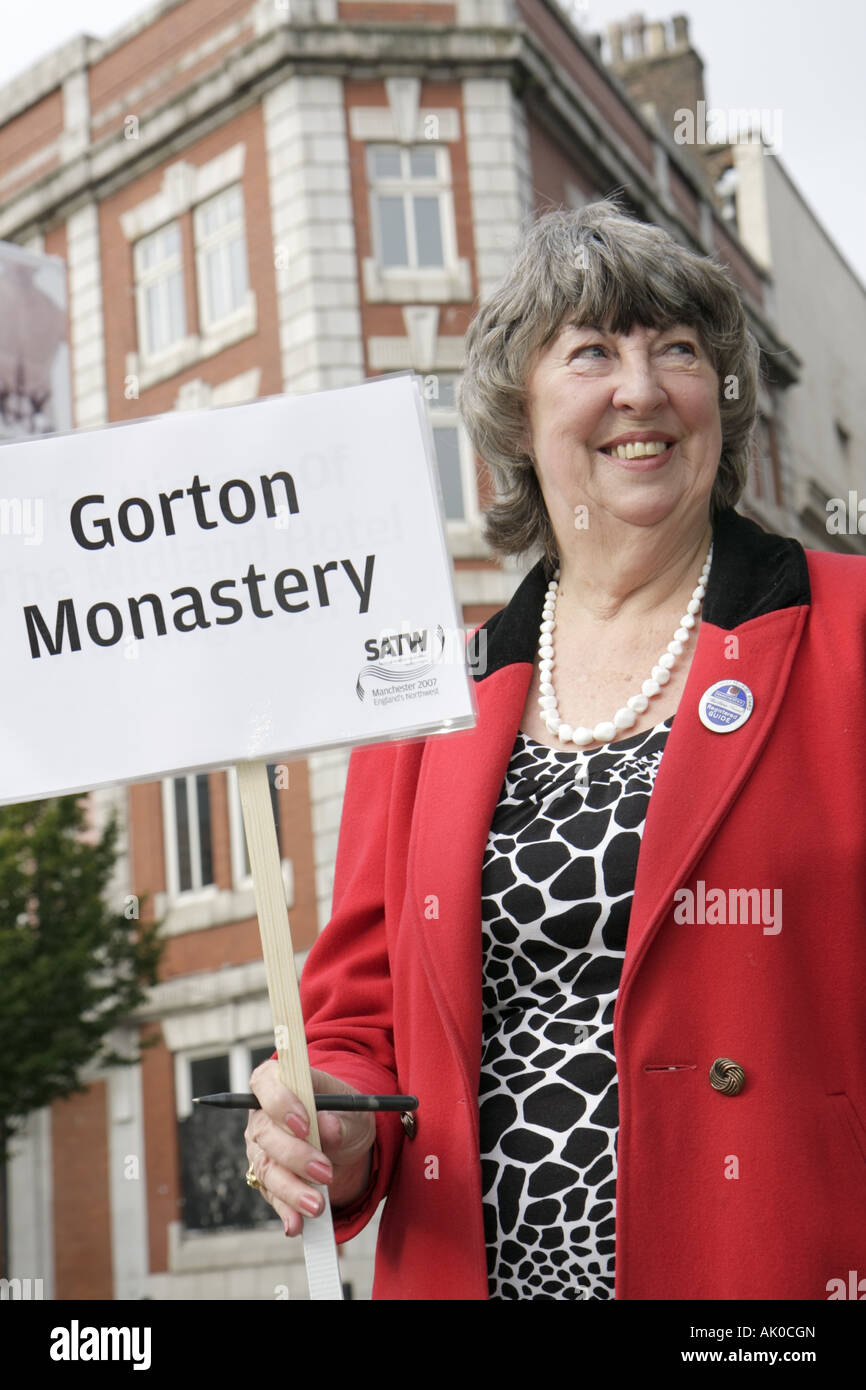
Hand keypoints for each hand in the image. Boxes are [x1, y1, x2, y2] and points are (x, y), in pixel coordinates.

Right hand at [244, 1059, 374, 1235]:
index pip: (265, 1082)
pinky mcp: (266, 1178)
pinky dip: (286, 1211)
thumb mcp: (355, 1111)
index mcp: (279, 1082)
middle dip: (295, 1155)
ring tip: (318, 1205)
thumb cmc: (345, 1115)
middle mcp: (262, 1114)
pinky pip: (271, 1196)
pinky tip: (297, 1223)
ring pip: (266, 1168)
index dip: (279, 1102)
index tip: (305, 1124)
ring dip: (291, 1189)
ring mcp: (260, 1148)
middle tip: (325, 1172)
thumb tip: (327, 1126)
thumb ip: (342, 1118)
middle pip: (265, 1132)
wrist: (347, 1144)